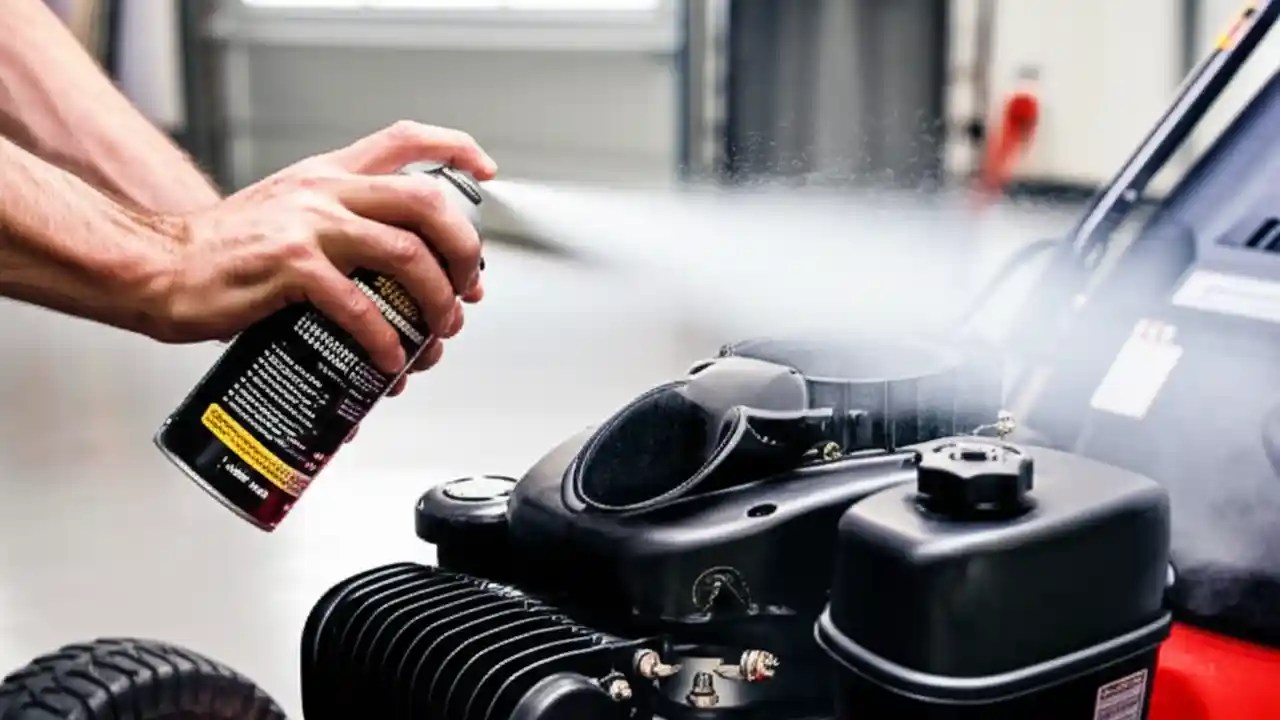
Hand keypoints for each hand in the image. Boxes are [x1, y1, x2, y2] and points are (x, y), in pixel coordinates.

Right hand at [154, 121, 496, 386]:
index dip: (455, 151)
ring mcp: (308, 226)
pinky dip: (385, 341)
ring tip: (437, 334)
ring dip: (436, 301)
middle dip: (465, 249)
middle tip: (470, 287)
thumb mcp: (287, 216)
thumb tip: (402, 276)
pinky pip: (359, 306)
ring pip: (406, 254)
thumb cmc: (224, 254)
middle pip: (425, 202)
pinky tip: (389, 361)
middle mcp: (323, 190)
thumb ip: (341, 229)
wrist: (157, 269)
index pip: (405, 140)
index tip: (486, 174)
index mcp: (327, 174)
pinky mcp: (289, 268)